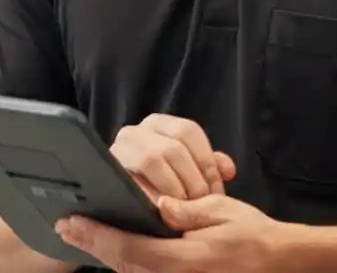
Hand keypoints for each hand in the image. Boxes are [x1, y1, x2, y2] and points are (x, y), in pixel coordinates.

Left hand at [56, 194, 303, 272]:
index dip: (96, 237)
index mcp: (183, 261)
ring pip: (129, 272)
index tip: (71, 223)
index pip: (128, 249)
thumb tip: (158, 204)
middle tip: (65, 226)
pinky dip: (124, 261)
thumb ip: (187, 211)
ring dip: (104, 253)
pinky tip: (111, 245)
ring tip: (80, 233)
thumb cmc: (253, 237)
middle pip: (121, 265)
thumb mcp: (222, 213)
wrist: (277, 264)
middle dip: (92, 244)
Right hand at [110, 114, 236, 202]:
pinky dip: (153, 195)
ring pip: (153, 158)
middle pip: (173, 147)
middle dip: (192, 180)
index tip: (215, 187)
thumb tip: (226, 170)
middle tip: (200, 204)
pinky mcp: (110, 170)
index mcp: (159, 124)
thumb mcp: (192, 174)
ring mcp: (120, 149)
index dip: (206, 160)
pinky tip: (164, 209)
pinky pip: (134, 178)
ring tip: (183, 208)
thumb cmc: (167, 191)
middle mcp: (136, 132)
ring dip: (174, 187)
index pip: (188, 131)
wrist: (128, 211)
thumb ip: (210, 167)